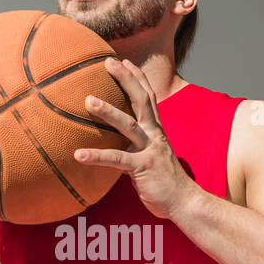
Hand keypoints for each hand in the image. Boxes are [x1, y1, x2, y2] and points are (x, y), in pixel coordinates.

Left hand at [73, 58, 199, 219]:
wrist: (185, 203)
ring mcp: (150, 151)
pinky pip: (117, 161)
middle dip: (125, 79)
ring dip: (108, 111)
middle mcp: (154, 136)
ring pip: (128, 125)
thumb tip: (119, 144)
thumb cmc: (165, 183)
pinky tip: (78, 154)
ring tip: (88, 100)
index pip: (148, 97)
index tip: (124, 60)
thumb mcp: (152, 158)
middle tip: (107, 62)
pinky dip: (97, 156)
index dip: (137, 77)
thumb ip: (138, 147)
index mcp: (156, 132)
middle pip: (141, 100)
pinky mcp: (143, 169)